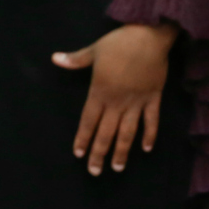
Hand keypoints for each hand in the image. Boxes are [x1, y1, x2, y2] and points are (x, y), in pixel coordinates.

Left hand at [55, 21, 178, 174]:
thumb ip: (76, 60)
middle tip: (95, 172)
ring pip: (128, 132)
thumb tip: (55, 58)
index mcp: (100, 92)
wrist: (148, 36)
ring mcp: (136, 102)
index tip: (79, 154)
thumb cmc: (119, 42)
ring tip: (118, 167)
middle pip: (106, 133)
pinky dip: (150, 134)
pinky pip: (152, 121)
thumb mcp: (94, 50)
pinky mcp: (153, 98)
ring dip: (122, 151)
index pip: (89, 121)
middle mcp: (117, 102)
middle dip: (99, 153)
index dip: (83, 139)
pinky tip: (146, 149)